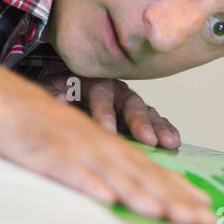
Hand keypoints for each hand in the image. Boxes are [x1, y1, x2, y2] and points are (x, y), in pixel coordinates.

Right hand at [0, 85, 212, 223]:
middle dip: (173, 199)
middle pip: (142, 174)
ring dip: (139, 194)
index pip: (152, 170)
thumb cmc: (44, 129)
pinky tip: (106, 198)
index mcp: (111, 145)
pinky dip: (89, 184)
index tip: (206, 210)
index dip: (180, 190)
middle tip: (201, 221)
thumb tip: (135, 193)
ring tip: (163, 213)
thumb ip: (111, 164)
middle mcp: (101, 145)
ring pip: (113, 173)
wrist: (4, 103)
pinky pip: (70, 170)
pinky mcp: (48, 153)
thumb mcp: (85, 142)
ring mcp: (76, 149)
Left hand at [39, 73, 180, 148]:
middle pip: (130, 103)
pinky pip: (155, 120)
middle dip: (139, 122)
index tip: (106, 131)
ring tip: (170, 142)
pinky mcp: (138, 114)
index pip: (100, 95)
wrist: (64, 86)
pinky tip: (174, 141)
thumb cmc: (57, 90)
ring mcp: (129, 101)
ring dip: (159, 127)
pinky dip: (165, 129)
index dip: (104, 113)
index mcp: (93, 80)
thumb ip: (52, 94)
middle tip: (147, 139)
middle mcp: (115, 89)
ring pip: (147, 111)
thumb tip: (58, 101)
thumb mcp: (49, 89)